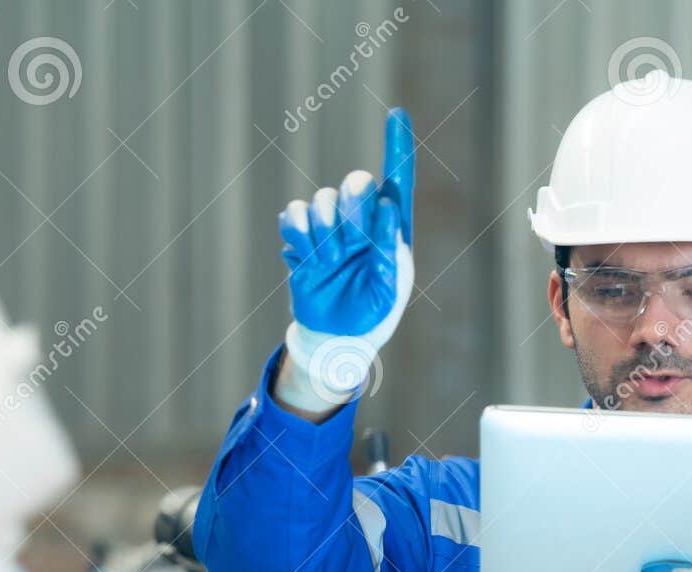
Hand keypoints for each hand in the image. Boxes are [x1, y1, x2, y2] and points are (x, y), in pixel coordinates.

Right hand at [276, 107, 414, 406]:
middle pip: (356, 183)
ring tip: (330, 262)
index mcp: (391, 229)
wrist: (336, 336)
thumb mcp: (389, 288)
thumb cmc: (371, 313)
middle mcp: (362, 220)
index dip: (397, 147)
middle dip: (353, 211)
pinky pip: (292, 215)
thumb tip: (388, 207)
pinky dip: (298, 235)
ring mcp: (331, 225)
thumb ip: (391, 250)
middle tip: (351, 245)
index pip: (397, 181)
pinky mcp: (303, 236)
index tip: (398, 114)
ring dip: (325, 232)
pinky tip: (307, 259)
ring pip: (322, 199)